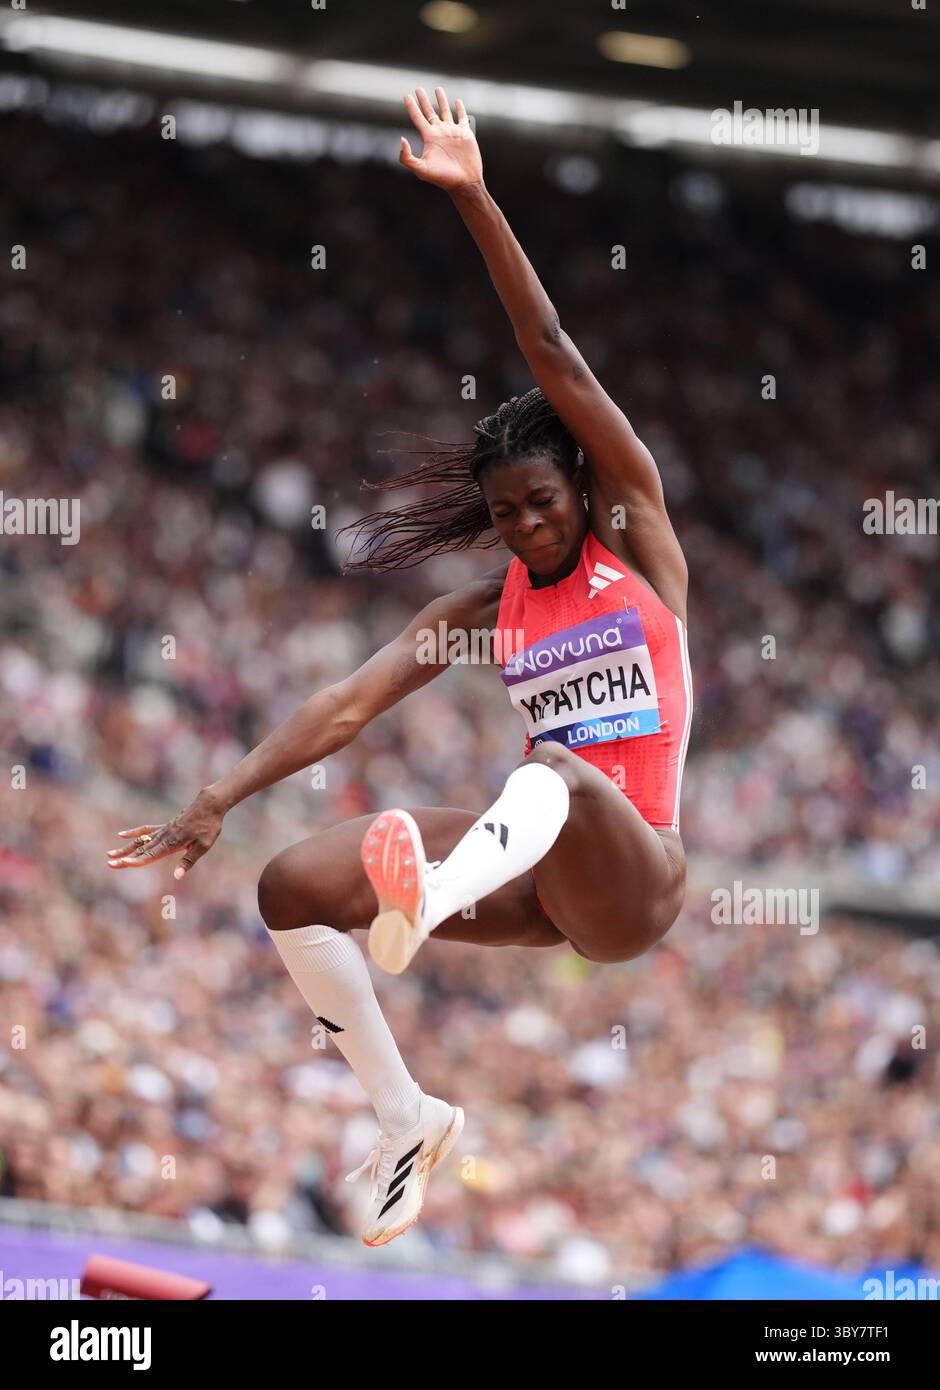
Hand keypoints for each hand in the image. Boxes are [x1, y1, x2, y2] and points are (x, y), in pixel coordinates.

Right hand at [106, 788, 224, 880]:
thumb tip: (176, 876)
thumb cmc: (209, 826)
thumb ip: (188, 862)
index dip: (136, 861)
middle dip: (125, 857)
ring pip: (140, 841)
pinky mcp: (165, 826)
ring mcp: (163, 830)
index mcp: (172, 844)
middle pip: (141, 850)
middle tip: (109, 864)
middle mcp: (164, 837)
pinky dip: (134, 833)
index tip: (123, 864)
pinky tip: (122, 835)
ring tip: (110, 854)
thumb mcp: (203, 846)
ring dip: (125, 848)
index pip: (151, 855)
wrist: (209, 804)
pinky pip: (146, 830)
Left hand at [400, 86, 482, 192]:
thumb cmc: (442, 178)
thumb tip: (401, 139)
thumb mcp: (421, 169)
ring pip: (445, 111)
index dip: (412, 107)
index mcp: (429, 138)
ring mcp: (452, 132)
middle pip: (429, 111)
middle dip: (423, 100)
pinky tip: (458, 102)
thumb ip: (407, 157)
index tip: (406, 96)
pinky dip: (460, 109)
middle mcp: (439, 133)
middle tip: (418, 88)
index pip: (418, 118)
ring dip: (441, 100)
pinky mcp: (465, 134)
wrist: (463, 183)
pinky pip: (462, 118)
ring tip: (437, 89)